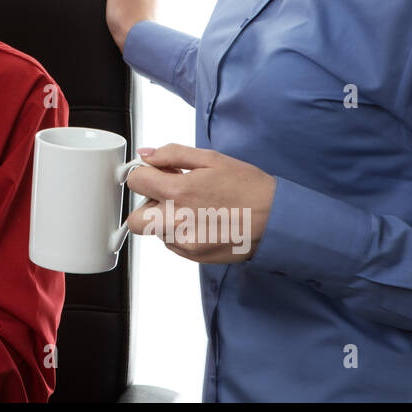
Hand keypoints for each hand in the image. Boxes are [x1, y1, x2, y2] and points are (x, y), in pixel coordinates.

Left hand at [124, 144, 276, 263]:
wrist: (277, 221)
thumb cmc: (249, 188)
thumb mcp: (211, 160)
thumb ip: (172, 154)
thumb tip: (147, 155)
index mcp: (178, 191)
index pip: (135, 181)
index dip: (144, 174)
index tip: (154, 174)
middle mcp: (176, 221)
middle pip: (135, 219)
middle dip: (146, 205)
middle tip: (169, 195)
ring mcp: (184, 242)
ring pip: (155, 232)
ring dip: (164, 219)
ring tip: (193, 208)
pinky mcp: (193, 256)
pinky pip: (171, 244)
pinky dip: (179, 232)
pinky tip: (201, 221)